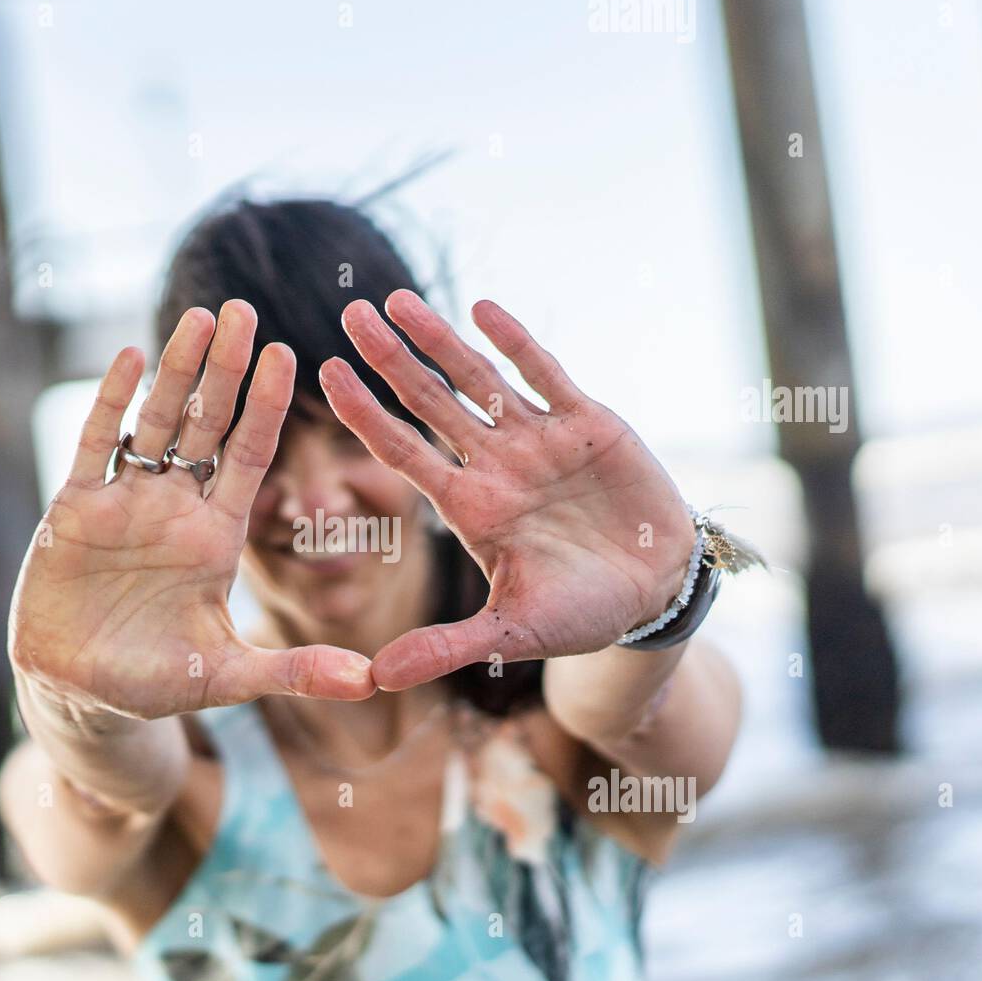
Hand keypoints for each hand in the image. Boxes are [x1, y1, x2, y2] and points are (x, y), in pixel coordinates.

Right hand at [8, 301, 374, 720]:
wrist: (79, 693)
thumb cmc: (155, 683)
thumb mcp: (231, 674)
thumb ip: (297, 670)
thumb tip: (373, 682)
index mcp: (216, 537)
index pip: (247, 457)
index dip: (266, 408)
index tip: (289, 356)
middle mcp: (175, 509)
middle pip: (206, 425)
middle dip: (225, 370)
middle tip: (242, 310)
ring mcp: (125, 504)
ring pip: (155, 422)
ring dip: (175, 371)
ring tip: (197, 316)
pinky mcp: (74, 510)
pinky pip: (95, 444)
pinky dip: (111, 402)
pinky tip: (130, 356)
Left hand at [320, 290, 695, 690]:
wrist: (656, 591)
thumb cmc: (581, 613)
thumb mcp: (511, 632)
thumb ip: (446, 647)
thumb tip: (375, 680)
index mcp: (470, 507)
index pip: (403, 452)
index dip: (365, 415)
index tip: (325, 376)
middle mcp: (495, 465)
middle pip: (431, 402)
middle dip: (391, 361)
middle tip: (349, 313)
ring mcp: (538, 440)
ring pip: (480, 379)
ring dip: (440, 340)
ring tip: (397, 301)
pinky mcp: (587, 424)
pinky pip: (546, 374)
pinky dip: (517, 343)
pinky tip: (482, 309)